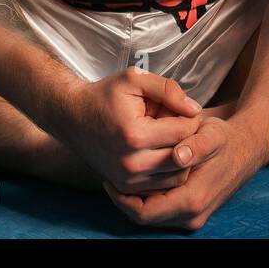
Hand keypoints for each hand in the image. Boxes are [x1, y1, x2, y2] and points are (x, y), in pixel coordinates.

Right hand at [57, 68, 204, 194]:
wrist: (73, 117)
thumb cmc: (105, 96)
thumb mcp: (135, 79)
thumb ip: (168, 90)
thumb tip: (195, 110)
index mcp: (135, 134)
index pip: (184, 132)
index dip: (190, 117)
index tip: (182, 109)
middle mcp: (132, 162)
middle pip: (184, 155)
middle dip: (188, 138)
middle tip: (178, 123)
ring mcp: (128, 179)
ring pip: (179, 175)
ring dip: (182, 156)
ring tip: (170, 137)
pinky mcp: (127, 188)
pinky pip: (164, 185)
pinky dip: (170, 170)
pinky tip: (162, 151)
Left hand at [102, 109, 268, 230]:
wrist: (246, 148)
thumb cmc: (224, 139)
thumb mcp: (211, 134)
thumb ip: (196, 145)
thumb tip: (179, 156)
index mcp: (193, 199)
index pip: (144, 212)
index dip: (122, 199)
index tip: (109, 179)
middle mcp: (193, 215)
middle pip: (145, 217)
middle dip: (125, 200)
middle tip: (110, 177)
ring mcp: (194, 216)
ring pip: (152, 216)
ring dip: (137, 199)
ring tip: (123, 175)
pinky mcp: (193, 211)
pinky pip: (162, 211)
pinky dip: (149, 197)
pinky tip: (142, 177)